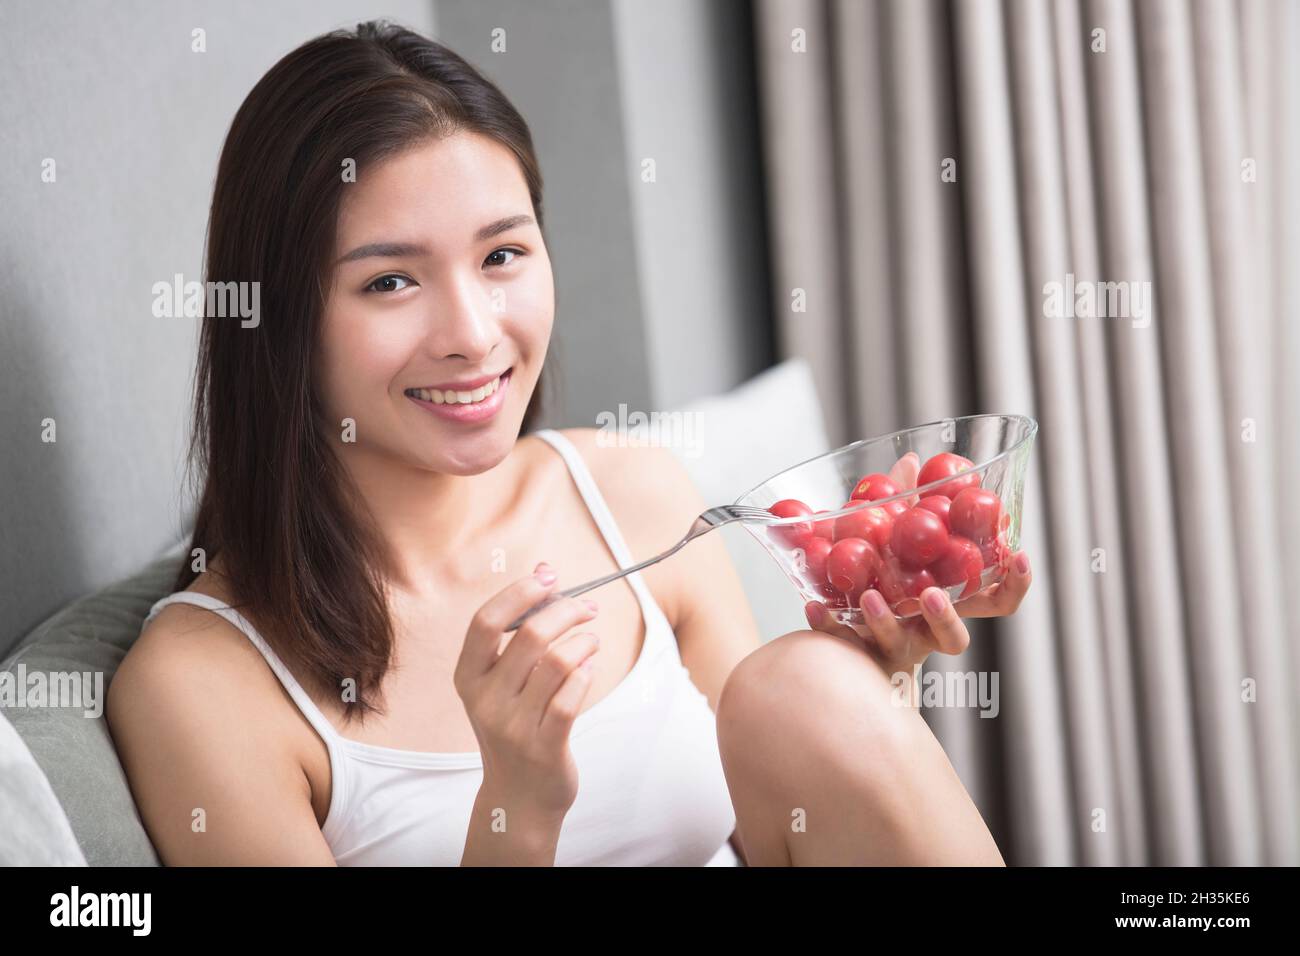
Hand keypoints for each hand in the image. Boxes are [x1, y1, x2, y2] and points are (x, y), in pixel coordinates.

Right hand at [454, 562, 599, 821]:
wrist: (518, 796)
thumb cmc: (515, 723)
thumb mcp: (502, 681)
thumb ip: (518, 629)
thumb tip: (544, 569)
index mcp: (468, 676)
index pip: (486, 621)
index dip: (519, 592)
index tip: (549, 577)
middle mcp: (485, 700)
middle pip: (531, 635)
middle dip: (567, 610)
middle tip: (587, 608)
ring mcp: (514, 726)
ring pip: (559, 662)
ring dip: (585, 641)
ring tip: (591, 642)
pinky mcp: (544, 746)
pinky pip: (572, 696)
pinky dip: (587, 673)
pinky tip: (589, 669)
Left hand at [803, 452, 1032, 676]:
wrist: (841, 625)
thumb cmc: (883, 575)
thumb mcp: (895, 535)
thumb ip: (907, 503)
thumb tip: (911, 460)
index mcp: (949, 602)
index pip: (998, 602)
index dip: (1016, 585)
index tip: (1020, 556)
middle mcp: (926, 631)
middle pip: (955, 638)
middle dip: (947, 617)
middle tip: (932, 593)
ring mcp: (892, 648)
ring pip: (898, 643)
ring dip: (884, 621)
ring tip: (869, 596)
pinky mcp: (854, 656)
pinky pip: (842, 643)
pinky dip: (828, 624)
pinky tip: (813, 606)